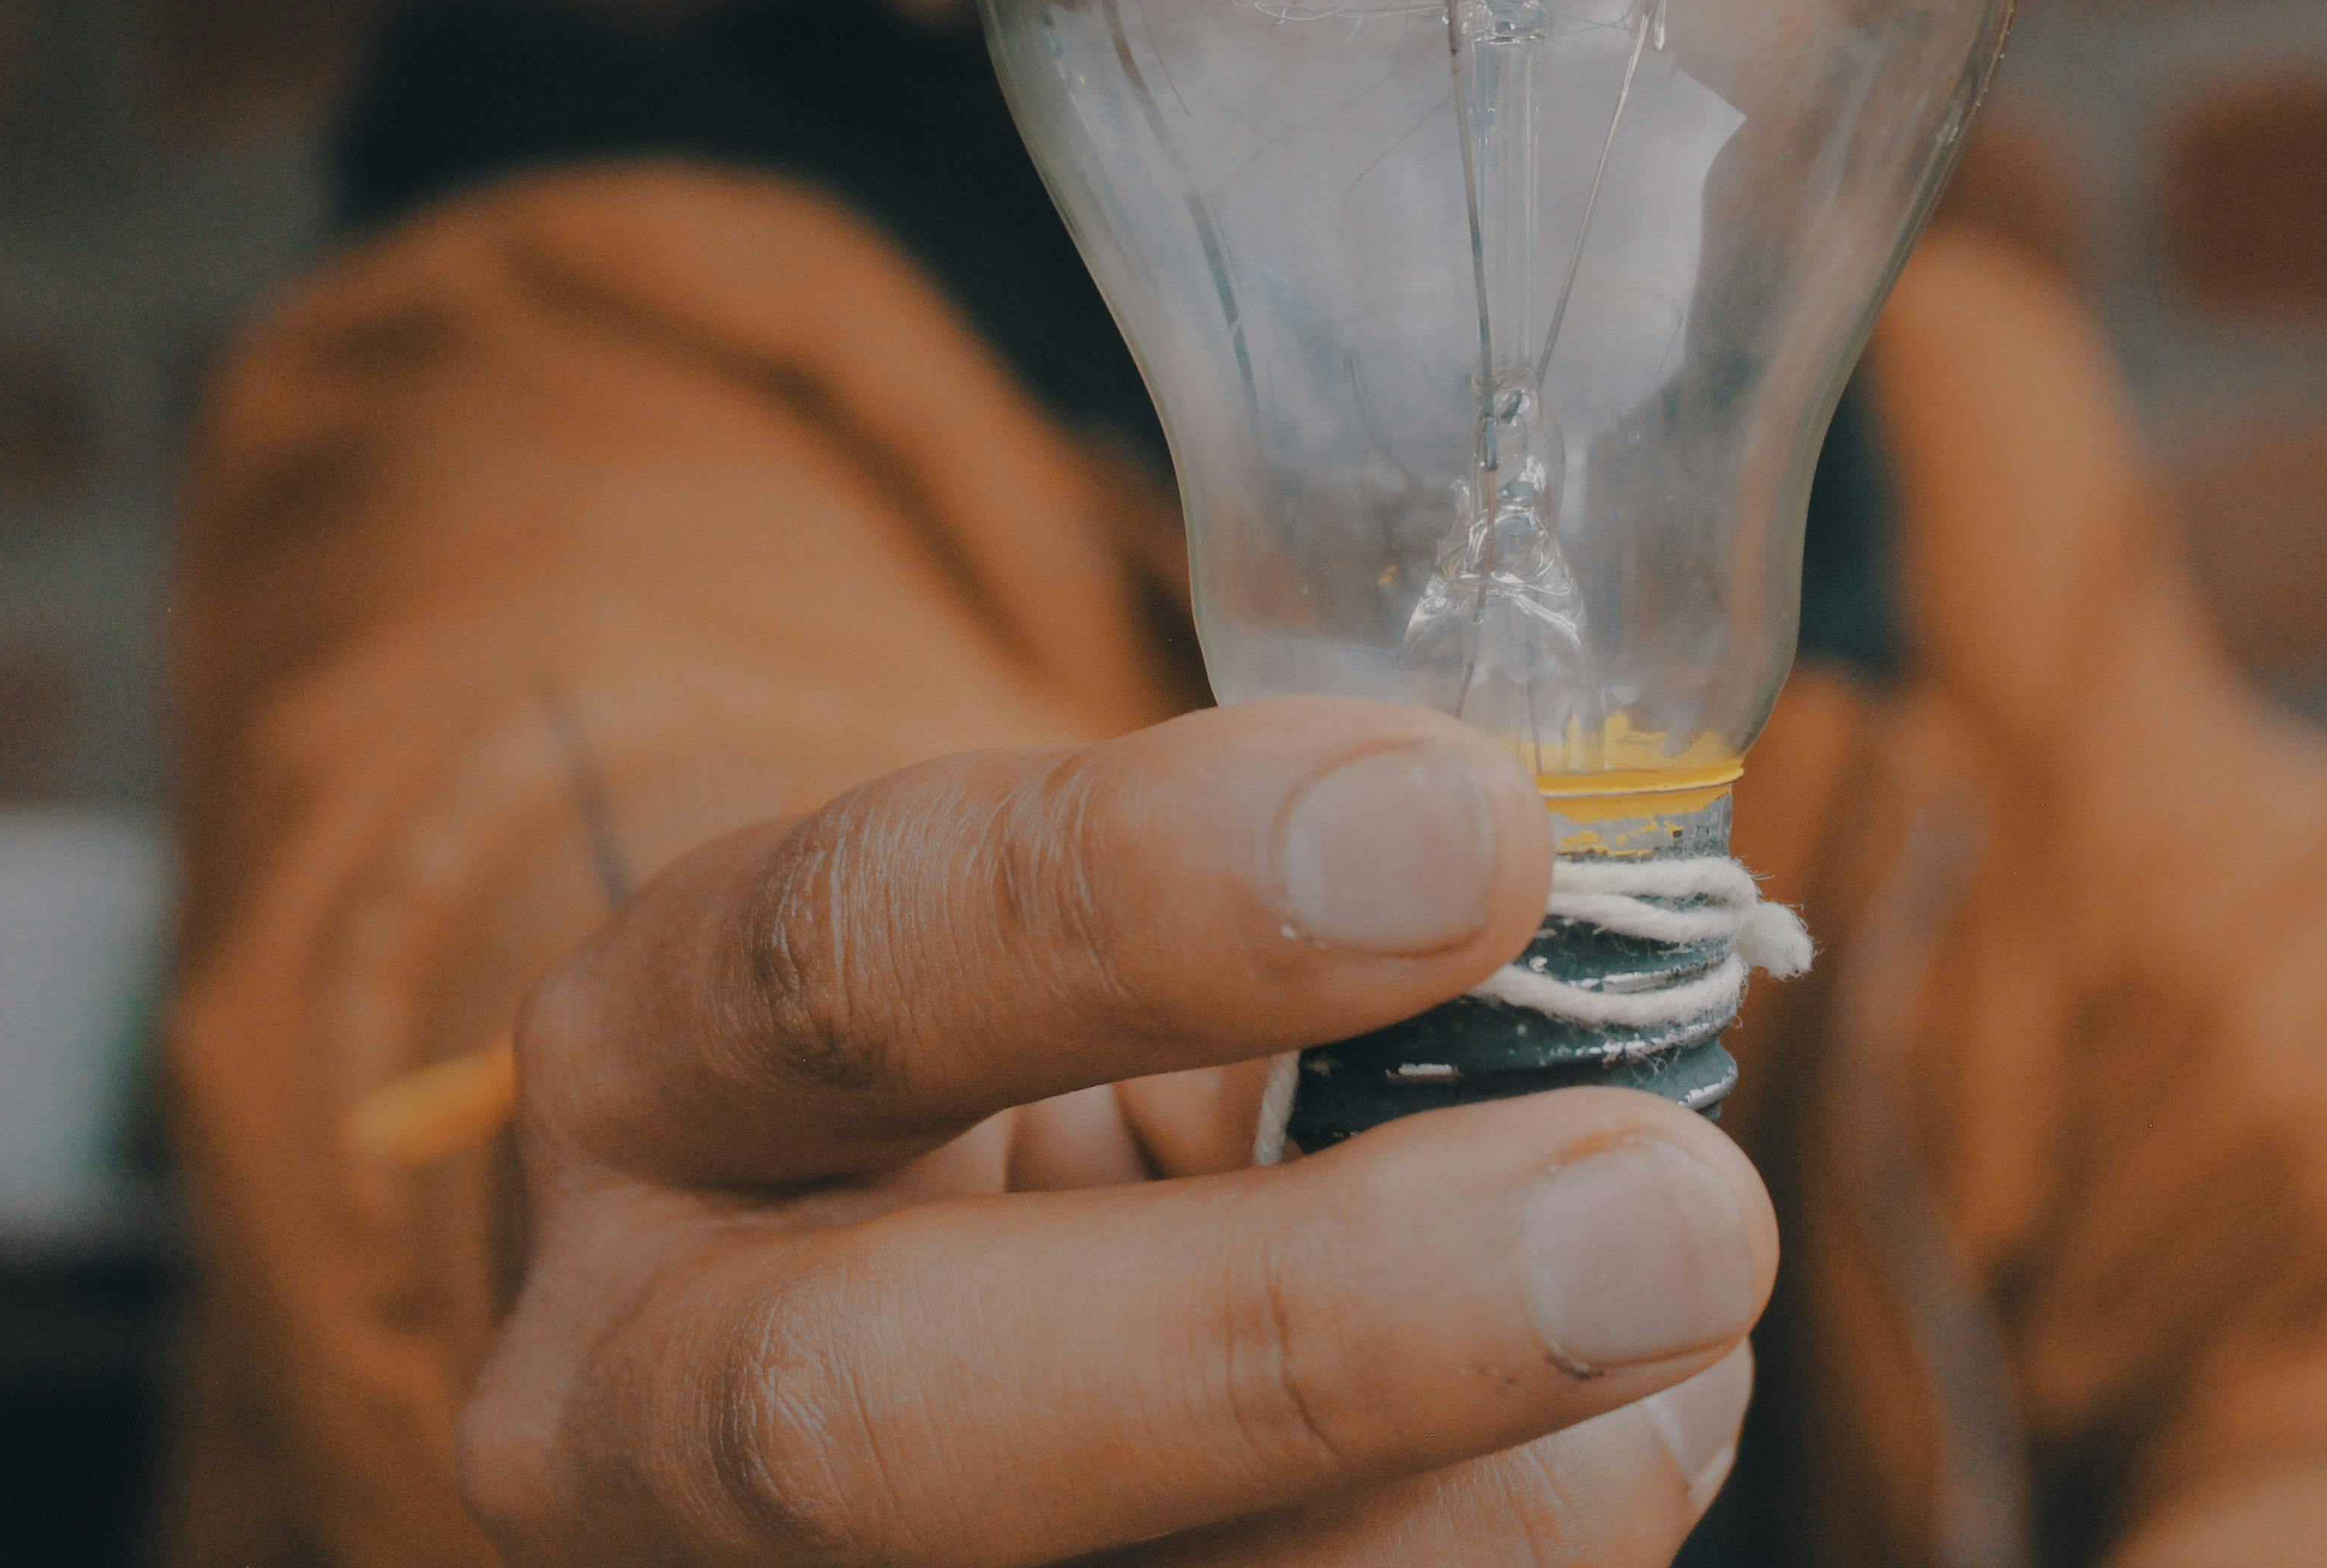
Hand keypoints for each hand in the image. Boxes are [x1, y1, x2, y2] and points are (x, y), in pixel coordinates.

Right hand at [460, 697, 1774, 1565]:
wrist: (863, 1308)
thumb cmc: (1031, 1074)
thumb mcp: (1080, 956)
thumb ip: (1278, 946)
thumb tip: (1599, 954)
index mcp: (659, 1071)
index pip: (844, 966)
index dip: (1149, 896)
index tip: (1482, 831)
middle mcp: (638, 1395)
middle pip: (879, 1418)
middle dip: (1317, 1329)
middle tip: (1676, 1217)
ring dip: (1486, 1507)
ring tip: (1687, 1324)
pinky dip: (1500, 1557)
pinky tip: (1621, 1445)